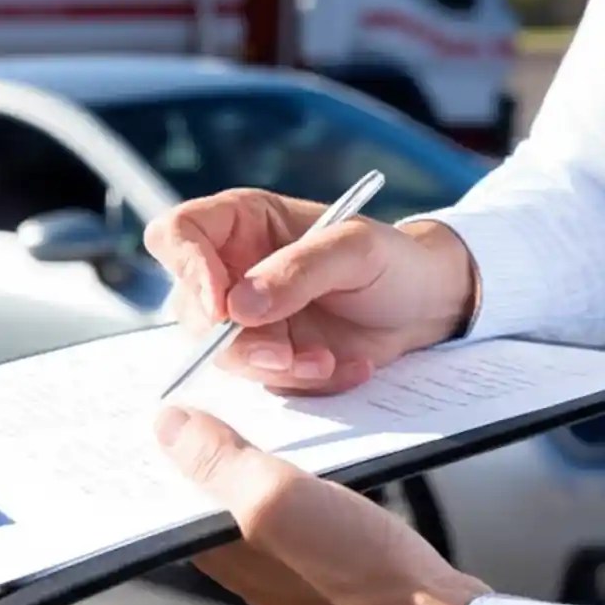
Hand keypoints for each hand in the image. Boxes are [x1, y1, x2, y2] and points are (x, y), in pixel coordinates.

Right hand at [144, 188, 476, 392]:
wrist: (428, 305)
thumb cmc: (393, 258)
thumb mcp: (354, 248)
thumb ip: (297, 270)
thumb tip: (238, 307)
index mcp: (241, 222)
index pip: (176, 234)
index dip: (186, 267)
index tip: (222, 305)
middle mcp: (232, 269)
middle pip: (191, 308)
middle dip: (236, 340)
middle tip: (283, 353)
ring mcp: (248, 317)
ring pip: (224, 353)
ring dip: (275, 367)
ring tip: (327, 360)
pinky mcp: (269, 355)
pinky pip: (265, 380)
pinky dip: (304, 382)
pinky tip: (345, 366)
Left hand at [155, 406, 489, 604]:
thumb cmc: (365, 575)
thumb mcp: (279, 503)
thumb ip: (221, 464)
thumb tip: (169, 426)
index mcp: (221, 550)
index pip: (171, 492)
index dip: (166, 447)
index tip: (165, 403)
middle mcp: (246, 558)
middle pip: (211, 488)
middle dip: (209, 442)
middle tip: (216, 395)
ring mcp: (288, 557)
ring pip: (255, 490)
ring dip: (258, 451)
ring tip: (266, 411)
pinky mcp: (329, 551)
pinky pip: (297, 498)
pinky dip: (298, 468)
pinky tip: (318, 450)